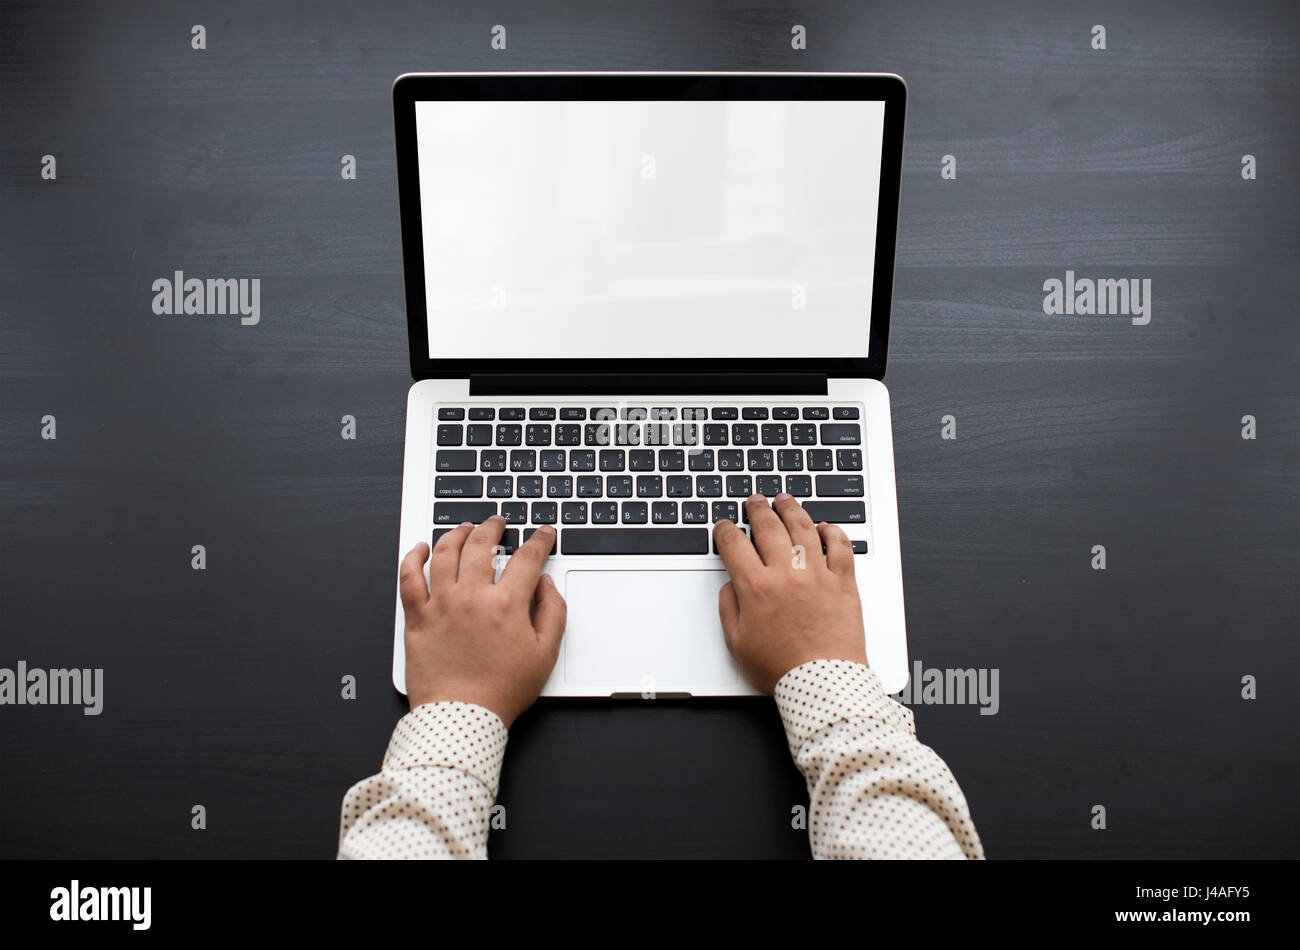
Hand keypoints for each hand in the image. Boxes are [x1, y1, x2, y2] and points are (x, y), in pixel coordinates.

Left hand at [398, 518, 565, 726]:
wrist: (462, 717)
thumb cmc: (501, 690)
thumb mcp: (545, 654)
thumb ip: (553, 613)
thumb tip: (546, 585)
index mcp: (506, 604)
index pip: (526, 558)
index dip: (539, 541)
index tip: (543, 534)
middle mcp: (471, 596)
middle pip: (481, 544)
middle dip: (493, 526)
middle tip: (498, 521)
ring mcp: (441, 604)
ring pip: (445, 552)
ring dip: (456, 533)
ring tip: (464, 528)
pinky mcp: (417, 617)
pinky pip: (409, 577)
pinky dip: (413, 557)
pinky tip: (420, 549)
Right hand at [713, 493, 866, 693]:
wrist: (822, 683)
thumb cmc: (782, 668)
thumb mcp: (737, 642)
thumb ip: (729, 607)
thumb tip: (730, 586)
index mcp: (756, 588)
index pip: (733, 545)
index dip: (724, 530)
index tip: (723, 527)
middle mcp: (786, 574)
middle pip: (768, 527)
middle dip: (758, 509)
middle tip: (755, 501)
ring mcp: (817, 575)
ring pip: (803, 528)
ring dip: (792, 509)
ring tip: (785, 500)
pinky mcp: (843, 583)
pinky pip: (840, 547)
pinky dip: (832, 532)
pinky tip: (824, 527)